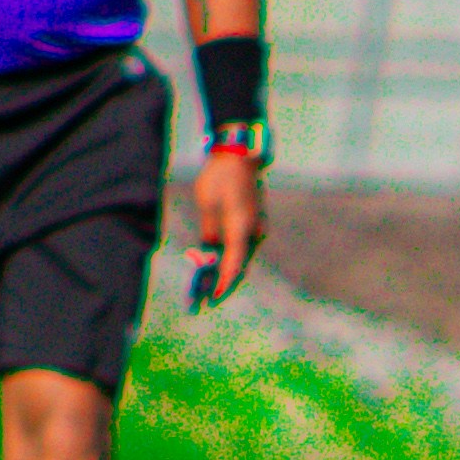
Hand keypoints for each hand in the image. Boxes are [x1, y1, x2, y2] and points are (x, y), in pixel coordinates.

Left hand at [190, 141, 266, 305]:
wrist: (240, 158)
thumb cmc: (219, 178)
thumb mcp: (207, 205)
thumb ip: (209, 231)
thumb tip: (209, 252)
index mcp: (240, 227)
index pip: (233, 264)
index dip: (222, 283)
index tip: (212, 299)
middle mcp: (252, 232)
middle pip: (238, 266)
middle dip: (221, 285)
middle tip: (204, 301)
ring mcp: (255, 229)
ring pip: (240, 259)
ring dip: (224, 273)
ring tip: (205, 289)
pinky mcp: (252, 226)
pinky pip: (241, 248)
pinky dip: (229, 260)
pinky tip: (214, 268)